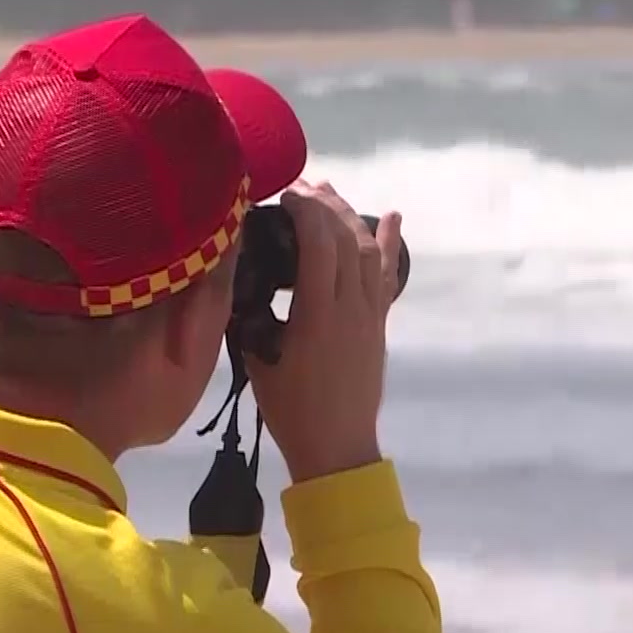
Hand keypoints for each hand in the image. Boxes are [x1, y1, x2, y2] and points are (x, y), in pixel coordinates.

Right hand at [245, 180, 403, 482]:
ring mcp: (370, 314)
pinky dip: (389, 242)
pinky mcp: (379, 324)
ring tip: (331, 193)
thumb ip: (252, 314)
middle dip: (326, 205)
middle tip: (304, 186)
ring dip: (350, 217)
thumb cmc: (290, 408)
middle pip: (346, 239)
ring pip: (368, 251)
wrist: (336, 447)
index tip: (285, 194)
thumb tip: (240, 276)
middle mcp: (351, 306)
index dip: (305, 211)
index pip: (319, 244)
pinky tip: (392, 217)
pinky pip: (386, 275)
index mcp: (319, 314)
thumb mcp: (259, 358)